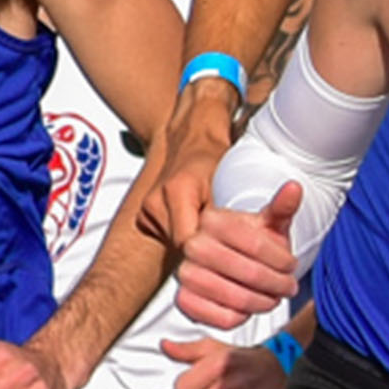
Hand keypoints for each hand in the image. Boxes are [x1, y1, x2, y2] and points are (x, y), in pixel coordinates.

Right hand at [140, 78, 241, 246]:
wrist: (192, 136)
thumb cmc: (213, 155)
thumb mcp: (230, 183)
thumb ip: (231, 215)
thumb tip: (246, 243)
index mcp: (177, 191)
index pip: (192, 243)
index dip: (213, 252)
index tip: (229, 252)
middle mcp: (155, 202)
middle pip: (183, 247)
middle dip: (206, 249)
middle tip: (226, 242)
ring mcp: (147, 210)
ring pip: (175, 245)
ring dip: (196, 243)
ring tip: (213, 227)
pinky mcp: (143, 217)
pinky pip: (167, 238)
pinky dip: (184, 235)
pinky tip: (196, 222)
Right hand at [175, 183, 301, 330]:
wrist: (226, 260)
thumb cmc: (250, 241)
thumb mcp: (267, 223)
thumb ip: (282, 207)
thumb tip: (295, 187)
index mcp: (212, 219)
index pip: (256, 244)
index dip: (282, 260)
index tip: (293, 266)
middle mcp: (193, 245)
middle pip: (248, 272)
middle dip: (276, 283)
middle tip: (289, 287)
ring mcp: (185, 273)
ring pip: (236, 297)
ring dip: (263, 302)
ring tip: (274, 298)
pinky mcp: (183, 300)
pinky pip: (220, 317)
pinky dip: (242, 317)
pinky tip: (251, 309)